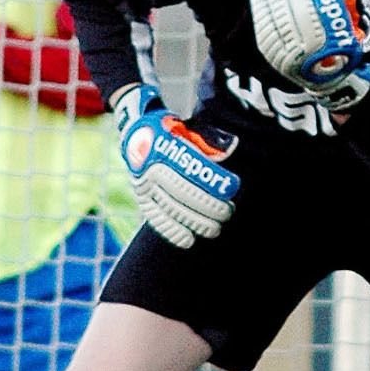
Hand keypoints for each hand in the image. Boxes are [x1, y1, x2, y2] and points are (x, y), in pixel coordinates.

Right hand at [114, 85, 239, 248]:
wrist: (137, 131)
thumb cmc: (174, 131)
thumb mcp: (188, 130)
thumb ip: (206, 143)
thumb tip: (230, 153)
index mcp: (166, 146)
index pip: (191, 167)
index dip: (212, 181)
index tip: (232, 191)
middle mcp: (152, 166)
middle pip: (183, 191)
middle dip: (208, 206)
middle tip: (227, 214)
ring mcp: (144, 183)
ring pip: (170, 207)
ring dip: (194, 222)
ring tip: (214, 229)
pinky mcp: (141, 196)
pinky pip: (155, 217)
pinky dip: (171, 231)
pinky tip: (188, 241)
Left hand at [250, 0, 369, 111]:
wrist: (328, 81)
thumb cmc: (340, 48)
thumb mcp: (347, 26)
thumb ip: (341, 3)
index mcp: (322, 36)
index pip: (303, 2)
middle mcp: (302, 46)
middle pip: (284, 8)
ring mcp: (286, 53)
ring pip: (271, 18)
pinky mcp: (274, 57)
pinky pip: (262, 31)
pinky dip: (259, 14)